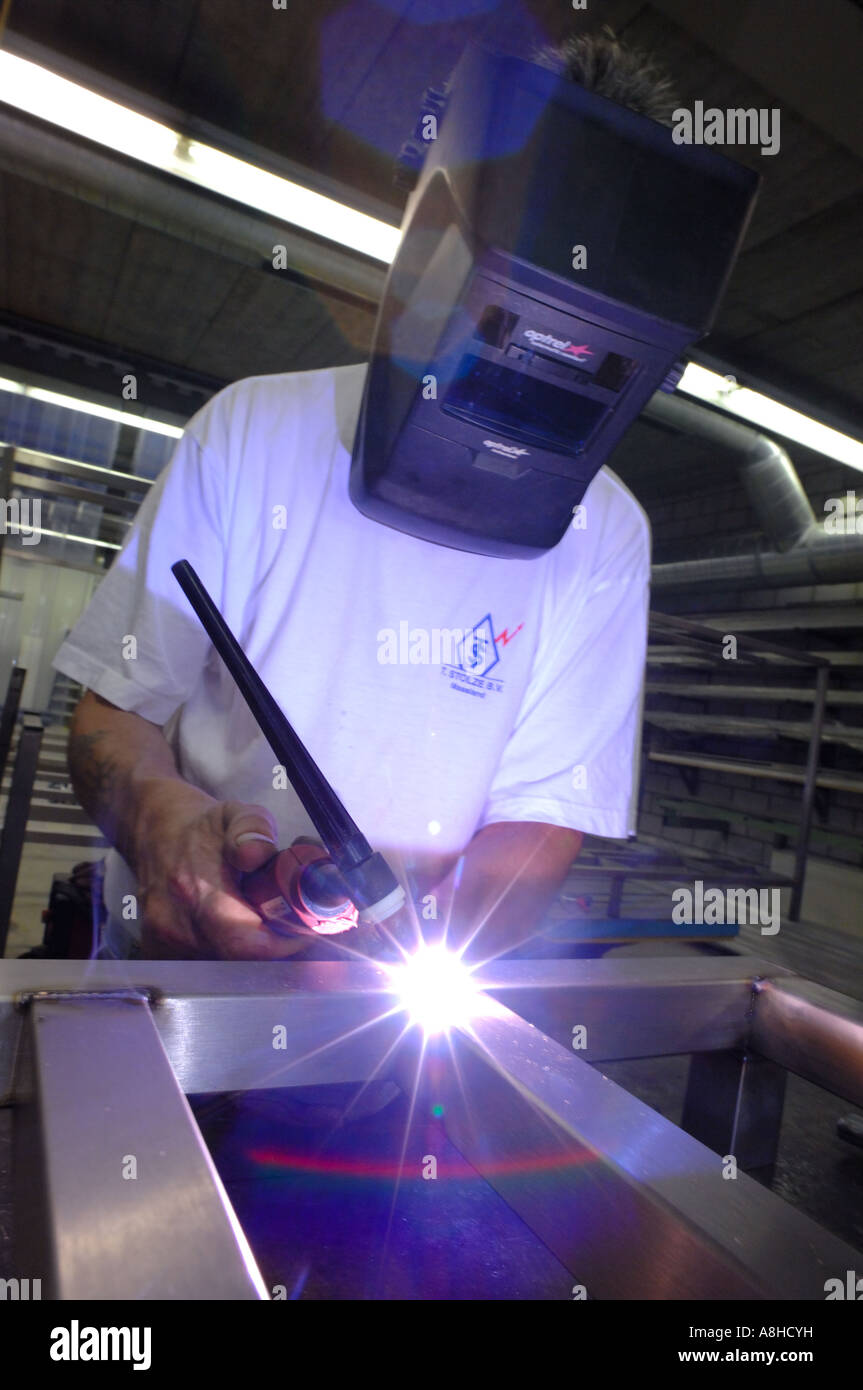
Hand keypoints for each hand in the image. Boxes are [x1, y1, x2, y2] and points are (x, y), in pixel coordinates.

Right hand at [131, 780, 306, 959]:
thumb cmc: (203, 826)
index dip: (283, 944)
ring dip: (247, 952)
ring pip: (220, 966)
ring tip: (258, 922)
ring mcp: (162, 941)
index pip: (245, 942)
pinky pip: (200, 966)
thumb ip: (253, 828)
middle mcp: (175, 923)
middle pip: (238, 960)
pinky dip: (224, 955)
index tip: (305, 928)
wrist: (154, 831)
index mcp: (196, 888)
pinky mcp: (157, 950)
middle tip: (288, 924)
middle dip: (272, 947)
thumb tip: (257, 855)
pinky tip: (231, 930)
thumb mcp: (237, 813)